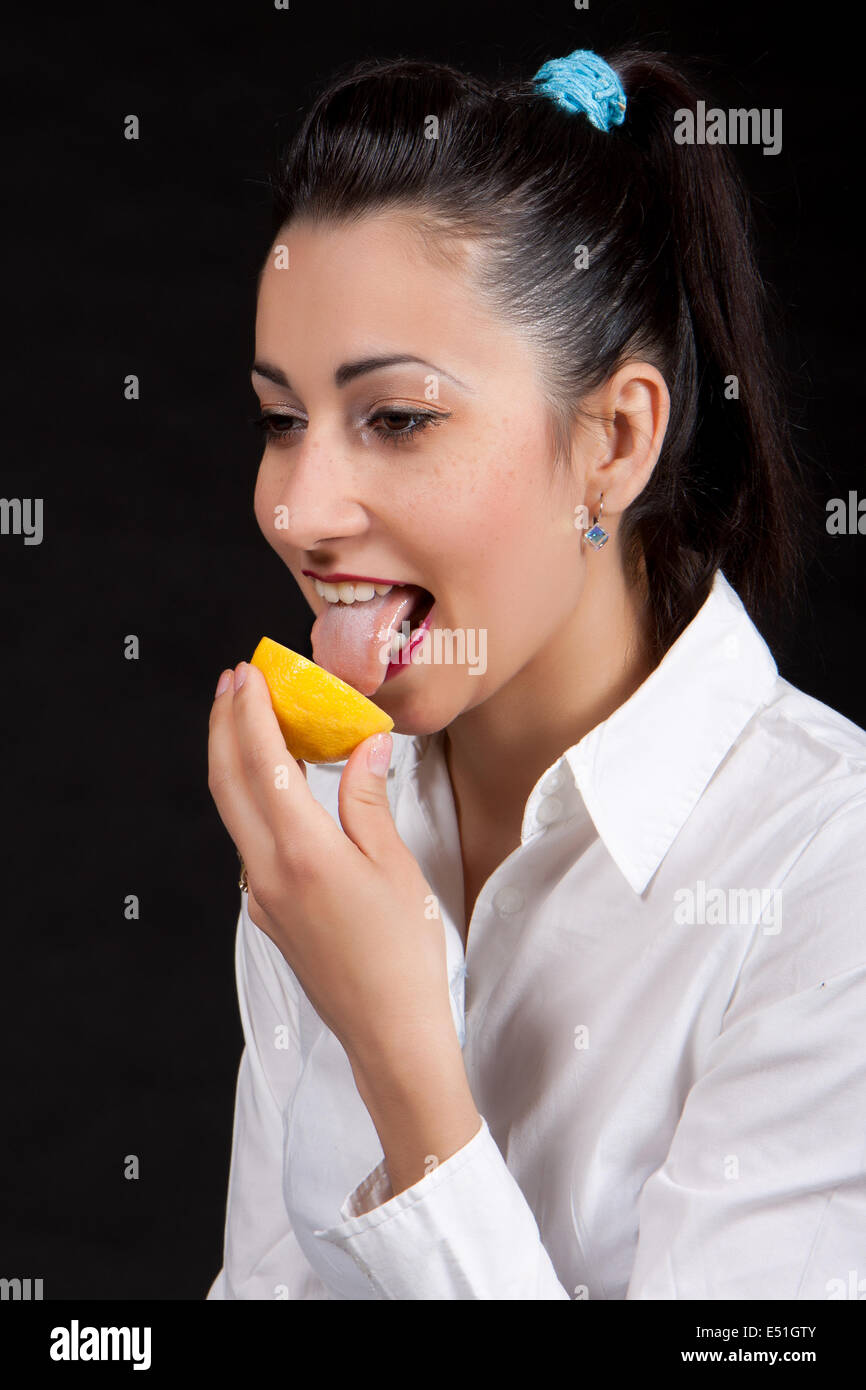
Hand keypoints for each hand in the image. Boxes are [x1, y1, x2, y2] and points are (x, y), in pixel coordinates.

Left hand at [207, 661, 456, 1073]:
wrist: (388, 1033)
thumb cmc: (404, 954)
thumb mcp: (396, 866)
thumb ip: (369, 800)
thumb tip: (365, 745)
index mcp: (302, 853)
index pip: (262, 763)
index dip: (251, 713)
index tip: (249, 674)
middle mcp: (267, 872)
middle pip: (227, 783)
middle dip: (225, 725)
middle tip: (236, 682)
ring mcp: (260, 896)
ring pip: (233, 813)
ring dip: (234, 760)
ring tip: (252, 721)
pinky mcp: (268, 913)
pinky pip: (249, 843)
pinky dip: (253, 800)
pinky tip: (277, 787)